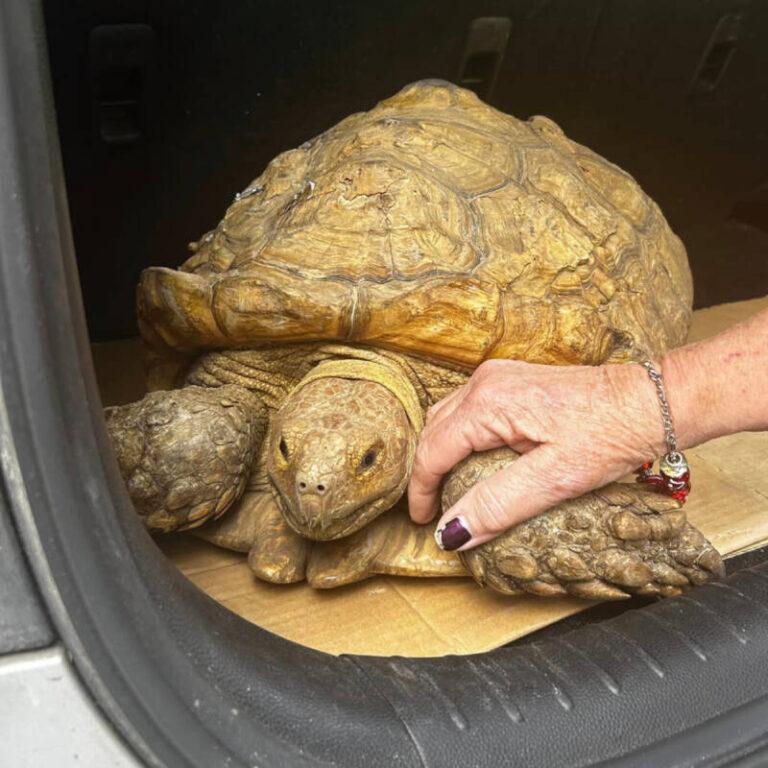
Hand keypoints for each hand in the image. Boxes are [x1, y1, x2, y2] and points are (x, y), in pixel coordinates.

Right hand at [408, 359, 666, 549]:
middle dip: (426, 471)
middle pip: (434, 429)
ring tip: (446, 489)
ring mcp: (498, 376)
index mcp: (488, 403)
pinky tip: (470, 461)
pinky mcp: (512, 380)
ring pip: (448, 417)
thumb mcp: (555, 479)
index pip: (433, 450)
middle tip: (432, 510)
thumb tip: (452, 533)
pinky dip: (459, 437)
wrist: (651, 401)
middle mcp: (485, 382)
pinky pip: (468, 409)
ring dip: (441, 452)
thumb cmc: (611, 434)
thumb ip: (497, 504)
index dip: (421, 490)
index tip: (424, 523)